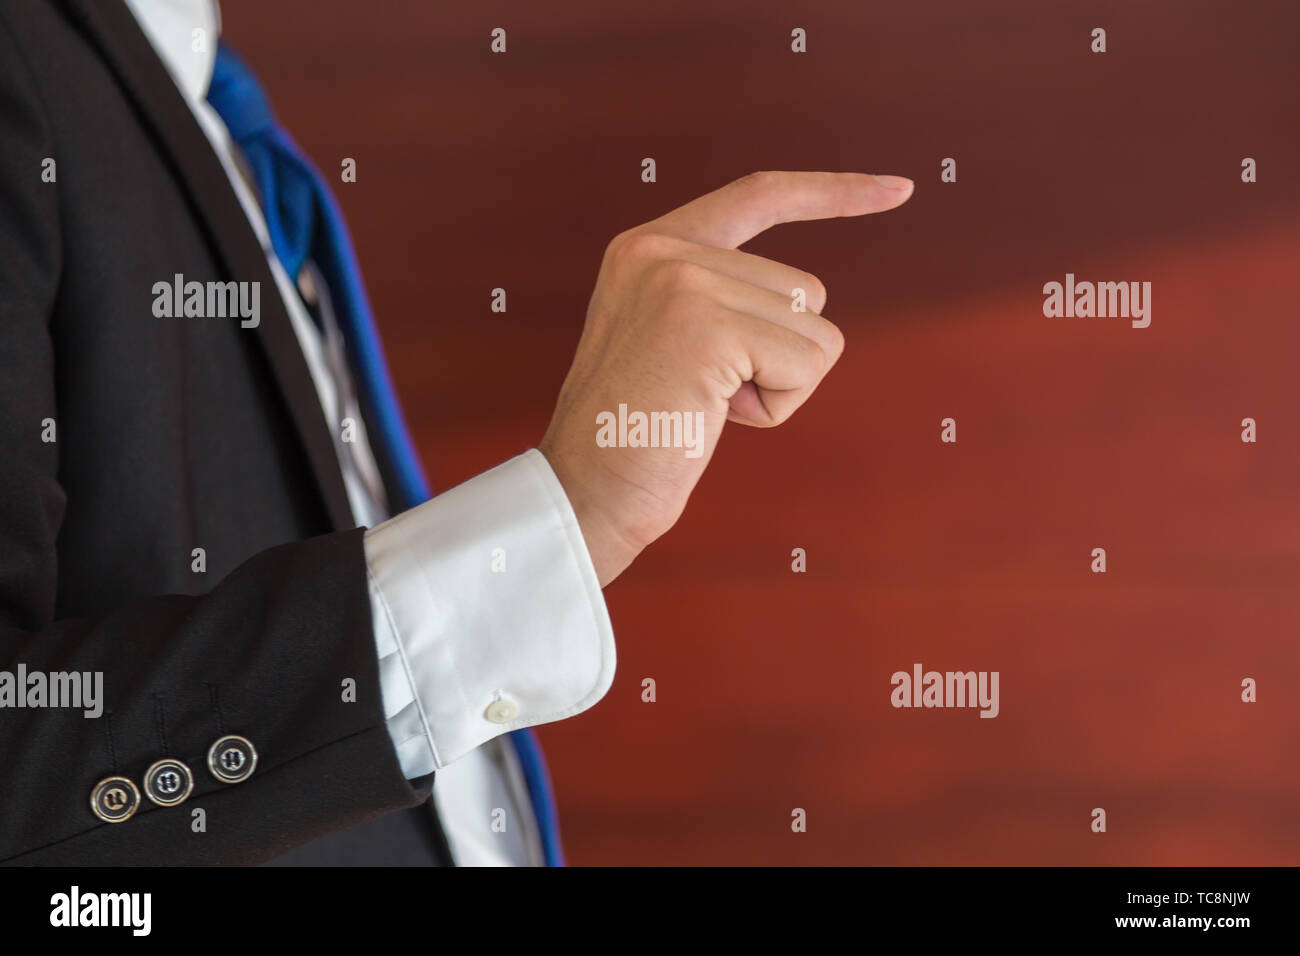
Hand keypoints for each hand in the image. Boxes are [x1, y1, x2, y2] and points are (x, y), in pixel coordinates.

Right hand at [539, 170, 913, 585]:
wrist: (583, 495)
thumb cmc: (634, 438)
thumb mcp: (667, 342)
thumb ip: (718, 298)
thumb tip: (801, 298)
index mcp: (647, 245)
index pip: (759, 196)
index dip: (834, 193)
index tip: (899, 188)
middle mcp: (661, 248)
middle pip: (804, 288)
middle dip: (776, 357)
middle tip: (701, 395)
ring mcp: (680, 280)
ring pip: (813, 327)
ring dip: (778, 383)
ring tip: (704, 406)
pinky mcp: (706, 325)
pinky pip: (807, 364)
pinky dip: (777, 405)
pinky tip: (714, 417)